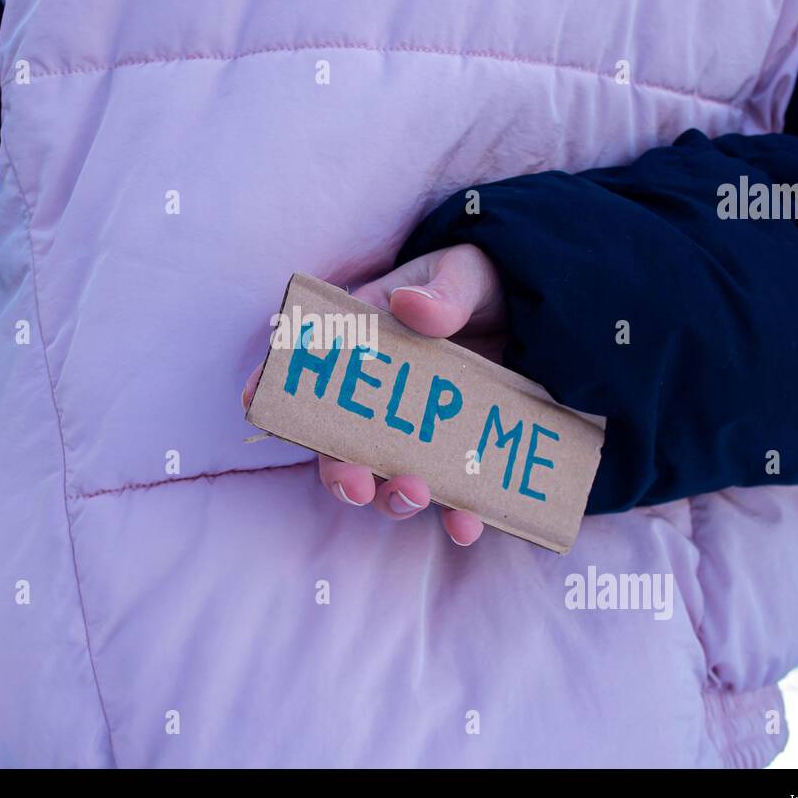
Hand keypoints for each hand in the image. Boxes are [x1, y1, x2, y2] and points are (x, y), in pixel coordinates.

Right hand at [242, 244, 505, 545]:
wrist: (542, 311)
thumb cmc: (484, 282)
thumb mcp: (467, 272)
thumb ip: (444, 291)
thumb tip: (413, 305)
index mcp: (368, 341)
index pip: (310, 366)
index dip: (277, 384)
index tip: (256, 400)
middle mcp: (383, 396)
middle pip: (342, 443)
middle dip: (338, 471)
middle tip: (352, 483)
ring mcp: (422, 432)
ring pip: (390, 478)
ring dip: (393, 498)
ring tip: (416, 495)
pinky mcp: (463, 456)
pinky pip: (453, 498)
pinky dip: (457, 517)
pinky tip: (468, 524)